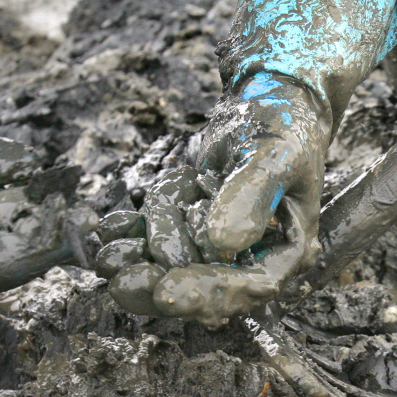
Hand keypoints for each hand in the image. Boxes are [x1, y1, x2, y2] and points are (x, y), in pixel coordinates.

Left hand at [98, 73, 328, 326]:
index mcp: (287, 249)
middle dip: (161, 283)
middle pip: (206, 288)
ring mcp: (220, 245)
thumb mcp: (272, 153)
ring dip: (141, 261)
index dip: (208, 293)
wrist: (264, 103)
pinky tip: (111, 230)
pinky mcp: (193, 229)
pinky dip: (132, 237)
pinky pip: (159, 244)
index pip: (250, 286)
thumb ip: (251, 194)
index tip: (166, 290)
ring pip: (175, 267)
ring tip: (108, 254)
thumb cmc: (280, 125)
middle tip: (121, 284)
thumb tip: (224, 242)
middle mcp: (255, 256)